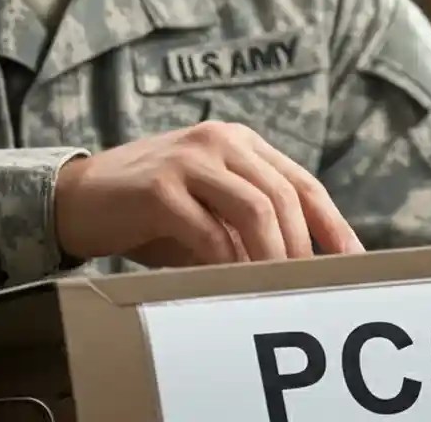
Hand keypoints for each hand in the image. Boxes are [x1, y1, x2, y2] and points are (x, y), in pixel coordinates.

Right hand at [53, 121, 364, 266]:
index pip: (301, 182)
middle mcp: (220, 141)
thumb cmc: (151, 211)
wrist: (77, 198)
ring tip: (278, 288)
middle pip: (283, 196)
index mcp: (239, 142)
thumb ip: (249, 223)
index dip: (332, 223)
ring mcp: (189, 160)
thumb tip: (303, 266)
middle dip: (304, 247)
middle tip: (312, 287)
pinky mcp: (159, 187)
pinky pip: (208, 230)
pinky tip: (229, 282)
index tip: (353, 260)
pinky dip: (226, 262)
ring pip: (255, 208)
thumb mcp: (208, 206)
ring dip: (272, 255)